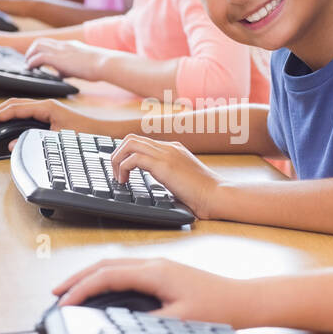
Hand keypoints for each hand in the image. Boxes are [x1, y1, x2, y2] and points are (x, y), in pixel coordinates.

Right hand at [0, 98, 114, 149]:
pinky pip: (24, 112)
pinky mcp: (48, 114)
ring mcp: (45, 108)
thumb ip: (34, 141)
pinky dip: (11, 116)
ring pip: (17, 107)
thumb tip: (13, 144)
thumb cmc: (84, 134)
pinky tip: (5, 123)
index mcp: (46, 107)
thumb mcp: (58, 139)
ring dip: (1, 114)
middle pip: (13, 104)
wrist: (101, 131)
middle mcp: (44, 105)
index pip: (15, 108)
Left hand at [24, 38, 112, 80]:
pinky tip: (31, 69)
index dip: (41, 50)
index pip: (51, 43)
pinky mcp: (59, 58)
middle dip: (31, 51)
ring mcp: (61, 50)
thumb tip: (60, 74)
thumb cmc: (99, 66)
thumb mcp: (82, 65)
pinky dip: (32, 62)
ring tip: (28, 66)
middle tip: (29, 61)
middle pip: (40, 41)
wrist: (104, 63)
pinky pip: (39, 57)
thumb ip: (69, 68)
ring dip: (30, 55)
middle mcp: (63, 45)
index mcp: (70, 45)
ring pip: (37, 46)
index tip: (37, 59)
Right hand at [54, 257, 259, 326]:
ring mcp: (159, 266)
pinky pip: (126, 270)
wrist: (245, 300)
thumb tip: (120, 325)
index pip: (107, 277)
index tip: (64, 304)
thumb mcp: (181, 321)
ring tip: (72, 290)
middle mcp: (154, 264)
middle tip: (56, 293)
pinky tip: (102, 289)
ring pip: (114, 265)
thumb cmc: (220, 308)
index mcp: (155, 272)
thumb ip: (149, 322)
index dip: (82, 290)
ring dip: (91, 276)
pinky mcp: (164, 273)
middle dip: (78, 278)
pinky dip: (106, 278)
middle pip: (105, 265)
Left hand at [109, 134, 223, 218]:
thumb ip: (168, 174)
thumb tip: (154, 181)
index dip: (126, 154)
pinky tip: (124, 181)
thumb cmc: (203, 193)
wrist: (216, 195)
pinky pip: (133, 158)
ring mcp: (166, 154)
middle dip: (117, 154)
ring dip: (117, 160)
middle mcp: (168, 147)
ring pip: (129, 143)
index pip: (142, 142)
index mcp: (173, 149)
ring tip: (118, 178)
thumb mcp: (181, 179)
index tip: (120, 169)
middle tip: (116, 173)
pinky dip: (123, 168)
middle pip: (131, 138)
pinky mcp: (164, 165)